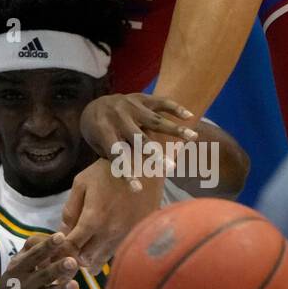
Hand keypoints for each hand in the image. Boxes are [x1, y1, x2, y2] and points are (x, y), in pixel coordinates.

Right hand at [0, 233, 80, 288]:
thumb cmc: (16, 278)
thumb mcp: (18, 263)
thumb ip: (33, 248)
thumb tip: (54, 233)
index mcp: (19, 268)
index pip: (34, 255)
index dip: (47, 246)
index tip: (61, 236)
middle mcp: (24, 284)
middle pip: (42, 275)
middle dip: (57, 269)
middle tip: (72, 262)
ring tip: (75, 284)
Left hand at [60, 158, 164, 269]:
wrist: (144, 166)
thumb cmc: (109, 171)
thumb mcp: (82, 183)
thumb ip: (71, 209)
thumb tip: (63, 231)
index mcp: (93, 219)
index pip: (71, 246)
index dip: (60, 252)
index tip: (55, 252)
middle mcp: (109, 232)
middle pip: (85, 258)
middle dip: (73, 257)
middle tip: (67, 252)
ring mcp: (124, 235)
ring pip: (102, 260)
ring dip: (90, 259)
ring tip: (82, 252)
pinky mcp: (136, 235)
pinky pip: (116, 252)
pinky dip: (105, 253)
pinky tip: (100, 247)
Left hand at [79, 93, 196, 165]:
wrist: (94, 105)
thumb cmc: (98, 134)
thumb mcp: (99, 146)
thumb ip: (115, 156)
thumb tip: (135, 175)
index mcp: (104, 130)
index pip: (117, 156)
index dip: (127, 174)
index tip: (138, 190)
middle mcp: (118, 117)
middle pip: (140, 138)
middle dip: (155, 154)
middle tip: (171, 168)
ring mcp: (131, 106)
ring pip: (155, 120)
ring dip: (175, 129)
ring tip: (193, 137)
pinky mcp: (140, 98)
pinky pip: (160, 102)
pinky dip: (176, 109)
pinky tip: (190, 117)